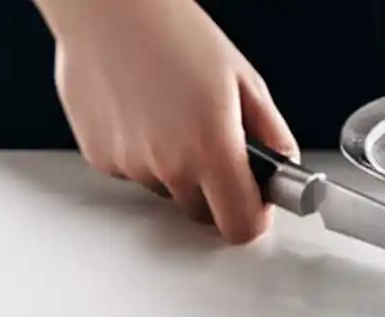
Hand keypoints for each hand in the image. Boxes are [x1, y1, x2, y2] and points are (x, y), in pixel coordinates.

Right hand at [35, 0, 297, 242]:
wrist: (109, 10)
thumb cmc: (174, 32)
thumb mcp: (243, 79)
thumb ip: (270, 134)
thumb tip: (283, 167)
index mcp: (213, 148)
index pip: (240, 226)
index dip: (251, 217)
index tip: (253, 202)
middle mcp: (170, 166)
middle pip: (201, 211)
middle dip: (212, 189)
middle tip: (210, 140)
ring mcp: (131, 166)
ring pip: (165, 190)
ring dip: (174, 166)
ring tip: (170, 113)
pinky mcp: (102, 159)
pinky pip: (133, 172)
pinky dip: (141, 152)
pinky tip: (140, 111)